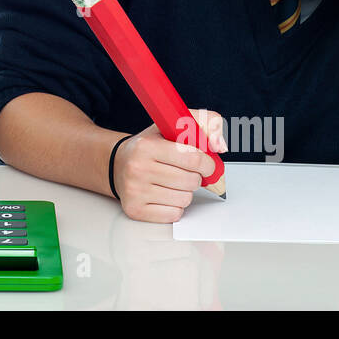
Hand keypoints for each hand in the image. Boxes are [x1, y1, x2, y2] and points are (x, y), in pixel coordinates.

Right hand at [112, 108, 225, 222]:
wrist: (117, 164)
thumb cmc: (148, 147)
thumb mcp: (170, 126)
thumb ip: (202, 124)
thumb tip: (221, 144)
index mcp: (147, 146)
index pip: (193, 159)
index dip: (208, 164)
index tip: (206, 164)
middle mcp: (138, 168)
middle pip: (191, 181)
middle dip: (195, 177)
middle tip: (185, 172)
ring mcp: (135, 191)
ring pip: (185, 199)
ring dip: (185, 192)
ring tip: (173, 182)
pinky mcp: (135, 209)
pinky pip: (174, 214)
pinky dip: (175, 206)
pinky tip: (165, 194)